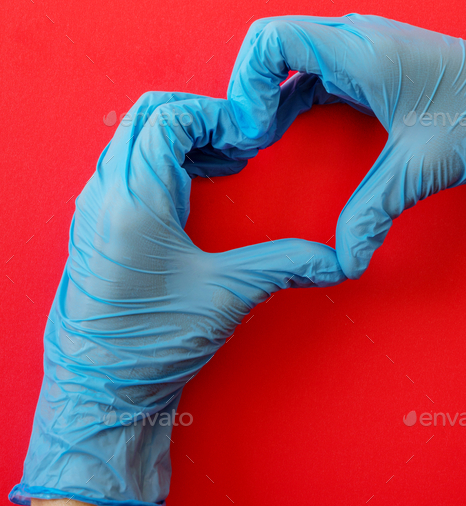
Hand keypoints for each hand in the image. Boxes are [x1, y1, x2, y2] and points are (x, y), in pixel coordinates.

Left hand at [10, 89, 345, 505]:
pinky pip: (121, 164)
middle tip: (234, 144)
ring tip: (220, 166)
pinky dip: (157, 158)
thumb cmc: (150, 345)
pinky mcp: (92, 223)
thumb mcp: (224, 298)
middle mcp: (105, 193)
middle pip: (144, 113)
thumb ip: (282, 265)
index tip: (246, 141)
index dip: (214, 117)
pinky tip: (190, 191)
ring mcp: (92, 206)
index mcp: (135, 201)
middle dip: (195, 116)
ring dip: (176, 136)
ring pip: (130, 136)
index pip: (170, 118)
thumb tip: (333, 260)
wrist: (98, 391)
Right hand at [227, 13, 465, 277]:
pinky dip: (288, 97)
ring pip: (289, 57)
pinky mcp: (370, 67)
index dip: (248, 82)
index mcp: (364, 51)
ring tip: (259, 138)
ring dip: (267, 94)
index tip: (254, 129)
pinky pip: (312, 72)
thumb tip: (343, 258)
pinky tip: (284, 129)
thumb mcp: (424, 168)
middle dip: (249, 88)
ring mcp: (363, 49)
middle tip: (250, 140)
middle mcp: (357, 39)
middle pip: (272, 44)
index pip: (273, 39)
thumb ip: (374, 211)